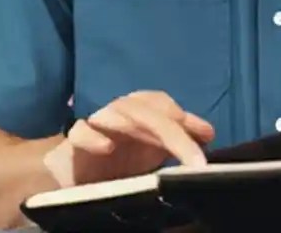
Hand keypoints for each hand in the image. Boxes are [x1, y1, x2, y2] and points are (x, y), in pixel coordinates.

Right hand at [43, 90, 215, 187]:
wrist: (73, 176)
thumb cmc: (116, 160)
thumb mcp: (151, 152)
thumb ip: (177, 142)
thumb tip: (208, 134)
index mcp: (138, 115)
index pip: (161, 104)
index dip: (184, 116)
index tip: (207, 134)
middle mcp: (118, 115)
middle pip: (143, 109)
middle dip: (171, 127)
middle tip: (193, 155)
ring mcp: (95, 126)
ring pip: (114, 113)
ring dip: (136, 123)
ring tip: (160, 143)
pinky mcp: (72, 145)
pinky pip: (79, 132)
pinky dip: (91, 137)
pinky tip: (106, 147)